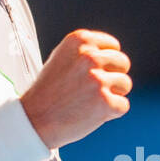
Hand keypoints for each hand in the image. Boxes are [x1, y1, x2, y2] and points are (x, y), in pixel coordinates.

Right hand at [21, 30, 130, 148]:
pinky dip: (111, 113)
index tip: (93, 74)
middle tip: (93, 90)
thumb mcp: (61, 58)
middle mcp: (90, 57)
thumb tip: (112, 53)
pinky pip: (123, 105)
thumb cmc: (47, 92)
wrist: (34, 119)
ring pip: (126, 84)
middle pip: (123, 63)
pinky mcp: (105, 102)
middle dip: (113, 77)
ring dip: (113, 95)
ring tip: (90, 101)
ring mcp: (98, 79)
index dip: (106, 63)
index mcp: (79, 41)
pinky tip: (91, 113)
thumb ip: (85, 52)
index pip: (113, 46)